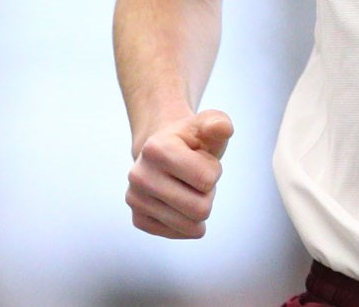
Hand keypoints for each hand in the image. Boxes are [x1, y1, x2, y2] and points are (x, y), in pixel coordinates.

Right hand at [126, 109, 232, 238]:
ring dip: (198, 208)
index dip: (213, 170)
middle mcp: (139, 176)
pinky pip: (179, 234)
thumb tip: (223, 128)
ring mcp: (135, 200)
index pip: (206, 180)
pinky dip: (188, 221)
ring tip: (187, 188)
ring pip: (191, 227)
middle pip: (200, 209)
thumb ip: (218, 122)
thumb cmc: (191, 139)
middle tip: (196, 179)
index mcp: (156, 149)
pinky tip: (178, 202)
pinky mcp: (138, 220)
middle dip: (208, 194)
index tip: (201, 159)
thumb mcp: (207, 124)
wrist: (163, 151)